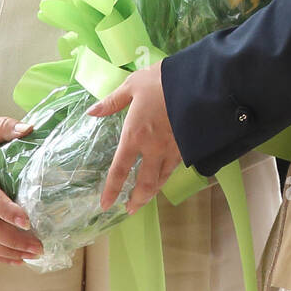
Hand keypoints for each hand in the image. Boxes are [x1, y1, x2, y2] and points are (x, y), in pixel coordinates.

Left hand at [87, 61, 180, 215]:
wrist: (198, 81)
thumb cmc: (161, 80)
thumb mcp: (132, 85)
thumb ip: (112, 101)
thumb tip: (91, 112)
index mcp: (134, 135)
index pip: (120, 170)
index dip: (112, 190)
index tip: (106, 204)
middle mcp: (153, 148)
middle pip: (144, 184)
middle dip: (136, 200)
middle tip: (130, 209)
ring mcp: (172, 150)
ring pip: (161, 180)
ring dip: (152, 193)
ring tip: (145, 200)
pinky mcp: (188, 147)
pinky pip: (175, 168)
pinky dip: (167, 177)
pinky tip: (164, 177)